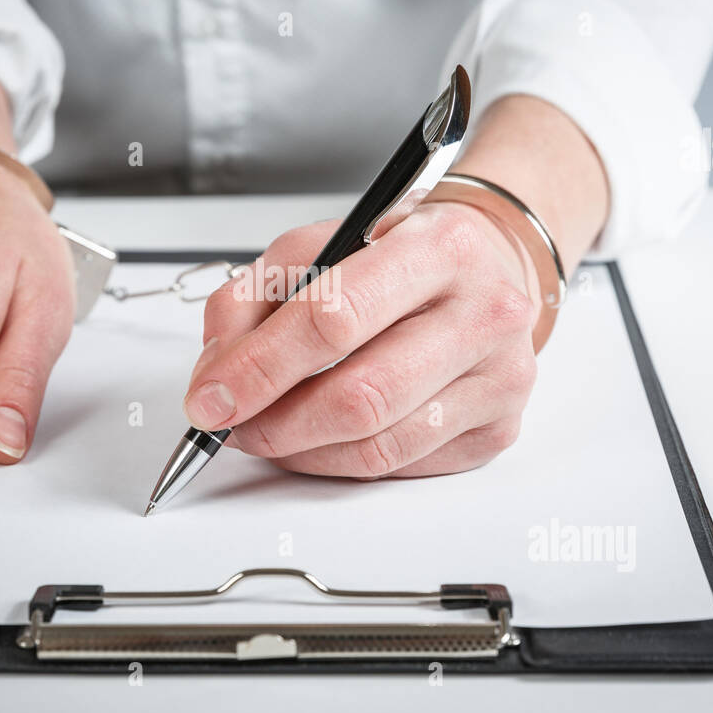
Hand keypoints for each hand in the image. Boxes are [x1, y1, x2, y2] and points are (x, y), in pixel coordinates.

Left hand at [186, 199, 539, 477]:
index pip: (335, 319)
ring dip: (303, 452)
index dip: (260, 368)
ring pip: (379, 446)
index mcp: (439, 247)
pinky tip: (322, 438)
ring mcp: (500, 377)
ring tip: (270, 432)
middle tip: (233, 427)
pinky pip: (401, 467)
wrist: (487, 267)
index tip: (211, 399)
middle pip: (361, 396)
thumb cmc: (399, 256)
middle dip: (277, 424)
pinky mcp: (498, 428)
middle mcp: (484, 312)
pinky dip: (344, 462)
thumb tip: (216, 377)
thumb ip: (253, 299)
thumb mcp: (318, 246)